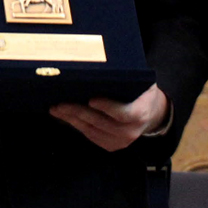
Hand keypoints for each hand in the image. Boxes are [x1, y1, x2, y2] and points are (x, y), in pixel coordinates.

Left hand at [49, 83, 168, 151]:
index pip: (124, 113)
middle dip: (79, 112)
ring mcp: (121, 141)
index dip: (107, 107)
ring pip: (92, 131)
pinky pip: (90, 135)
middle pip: (101, 123)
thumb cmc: (141, 92)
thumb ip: (127, 77)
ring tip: (56, 109)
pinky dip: (76, 125)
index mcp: (141, 113)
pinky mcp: (111, 146)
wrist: (151, 113)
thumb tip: (103, 61)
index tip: (91, 99)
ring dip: (72, 120)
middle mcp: (131, 131)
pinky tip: (64, 116)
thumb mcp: (142, 82)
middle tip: (61, 104)